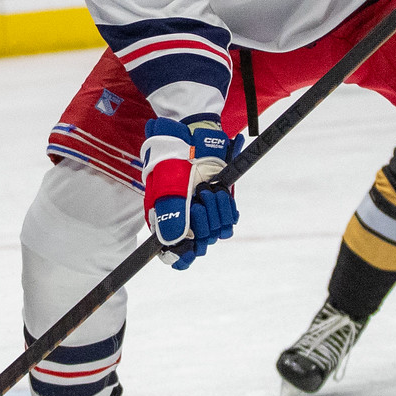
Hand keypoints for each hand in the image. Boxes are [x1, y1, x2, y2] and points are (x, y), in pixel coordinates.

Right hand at [140, 115, 238, 269]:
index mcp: (166, 221)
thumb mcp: (167, 188)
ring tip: (207, 191)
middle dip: (202, 223)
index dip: (183, 257)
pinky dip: (227, 208)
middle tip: (197, 201)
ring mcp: (204, 213)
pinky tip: (219, 193)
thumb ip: (170, 216)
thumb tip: (175, 244)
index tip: (189, 249)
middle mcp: (185, 221)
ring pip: (216, 233)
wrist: (193, 138)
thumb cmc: (174, 161)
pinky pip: (229, 221)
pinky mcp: (220, 204)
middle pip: (200, 244)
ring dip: (215, 212)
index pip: (175, 255)